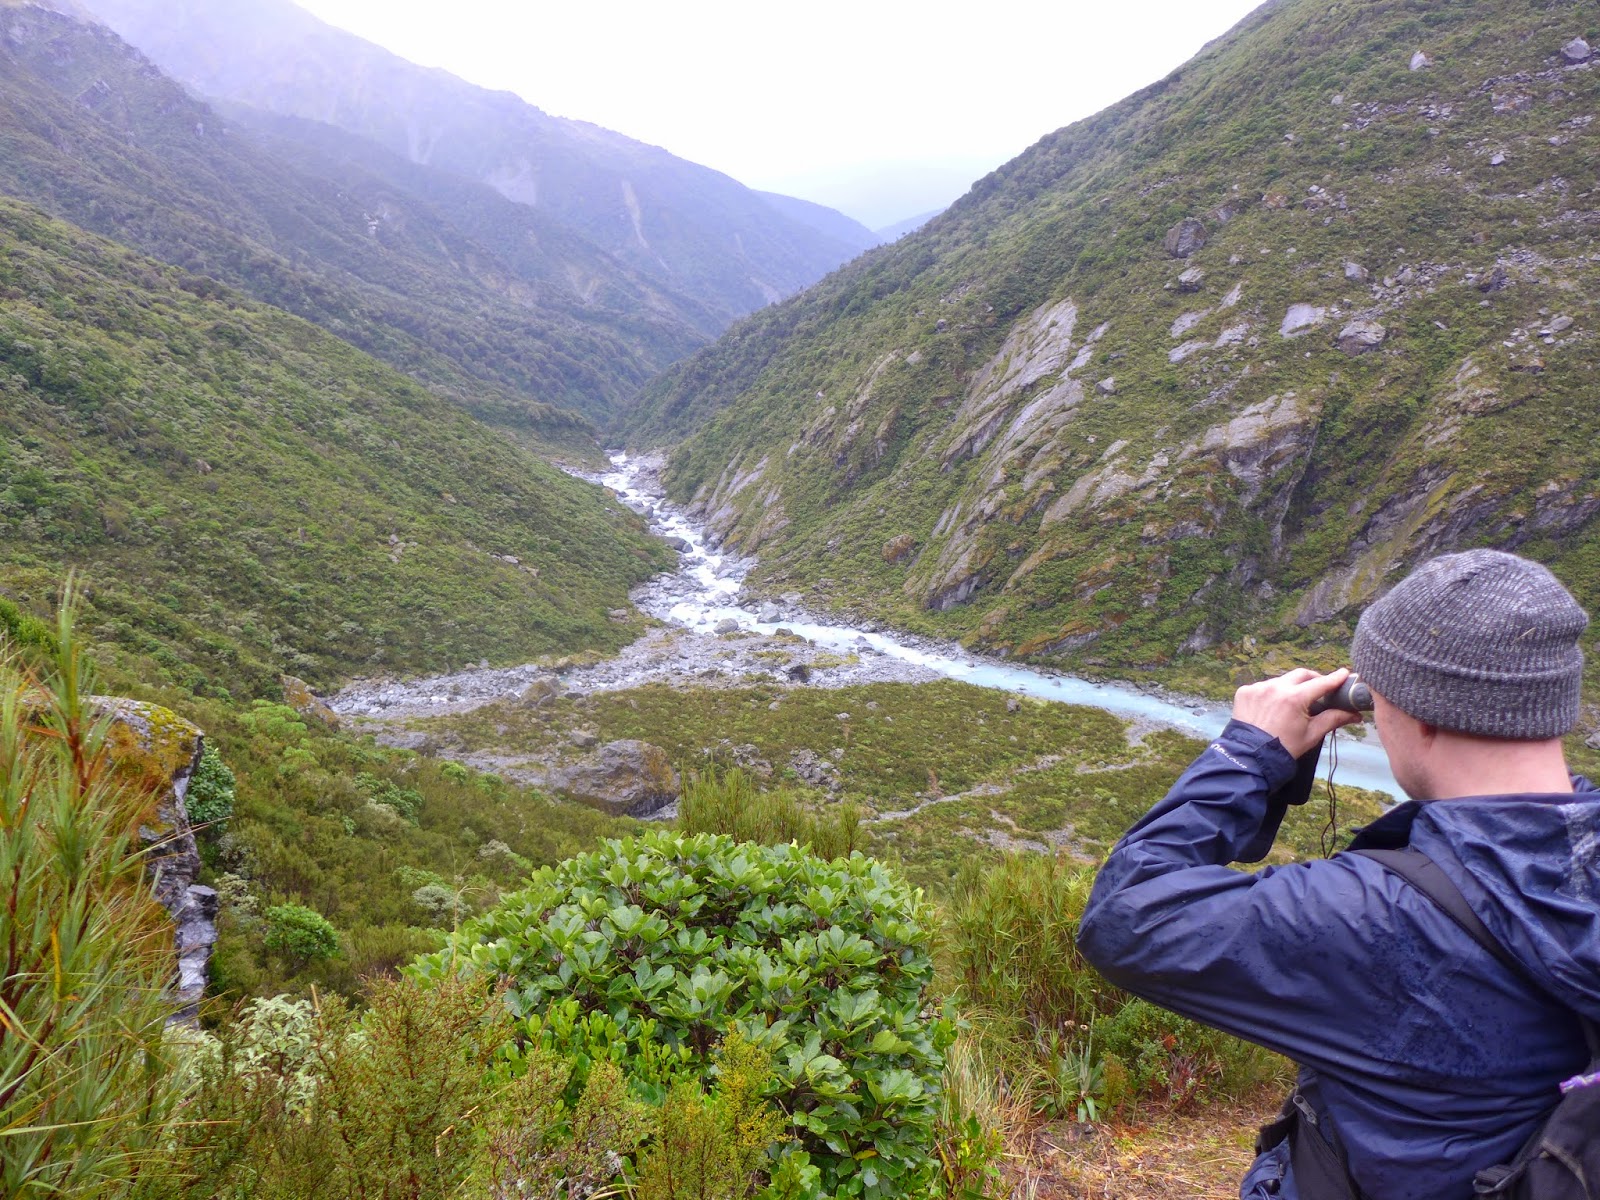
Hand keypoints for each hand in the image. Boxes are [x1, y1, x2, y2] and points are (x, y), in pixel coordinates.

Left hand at [1232, 668, 1363, 757]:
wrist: (1250, 758)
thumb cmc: (1284, 748)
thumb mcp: (1311, 734)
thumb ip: (1333, 719)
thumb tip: (1354, 715)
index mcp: (1294, 698)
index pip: (1320, 683)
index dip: (1334, 678)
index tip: (1344, 673)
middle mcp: (1275, 688)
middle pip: (1301, 674)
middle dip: (1313, 678)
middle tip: (1320, 687)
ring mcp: (1257, 688)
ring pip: (1281, 680)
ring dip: (1291, 687)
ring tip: (1294, 702)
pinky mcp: (1245, 692)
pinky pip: (1263, 686)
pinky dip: (1272, 693)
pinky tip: (1273, 706)